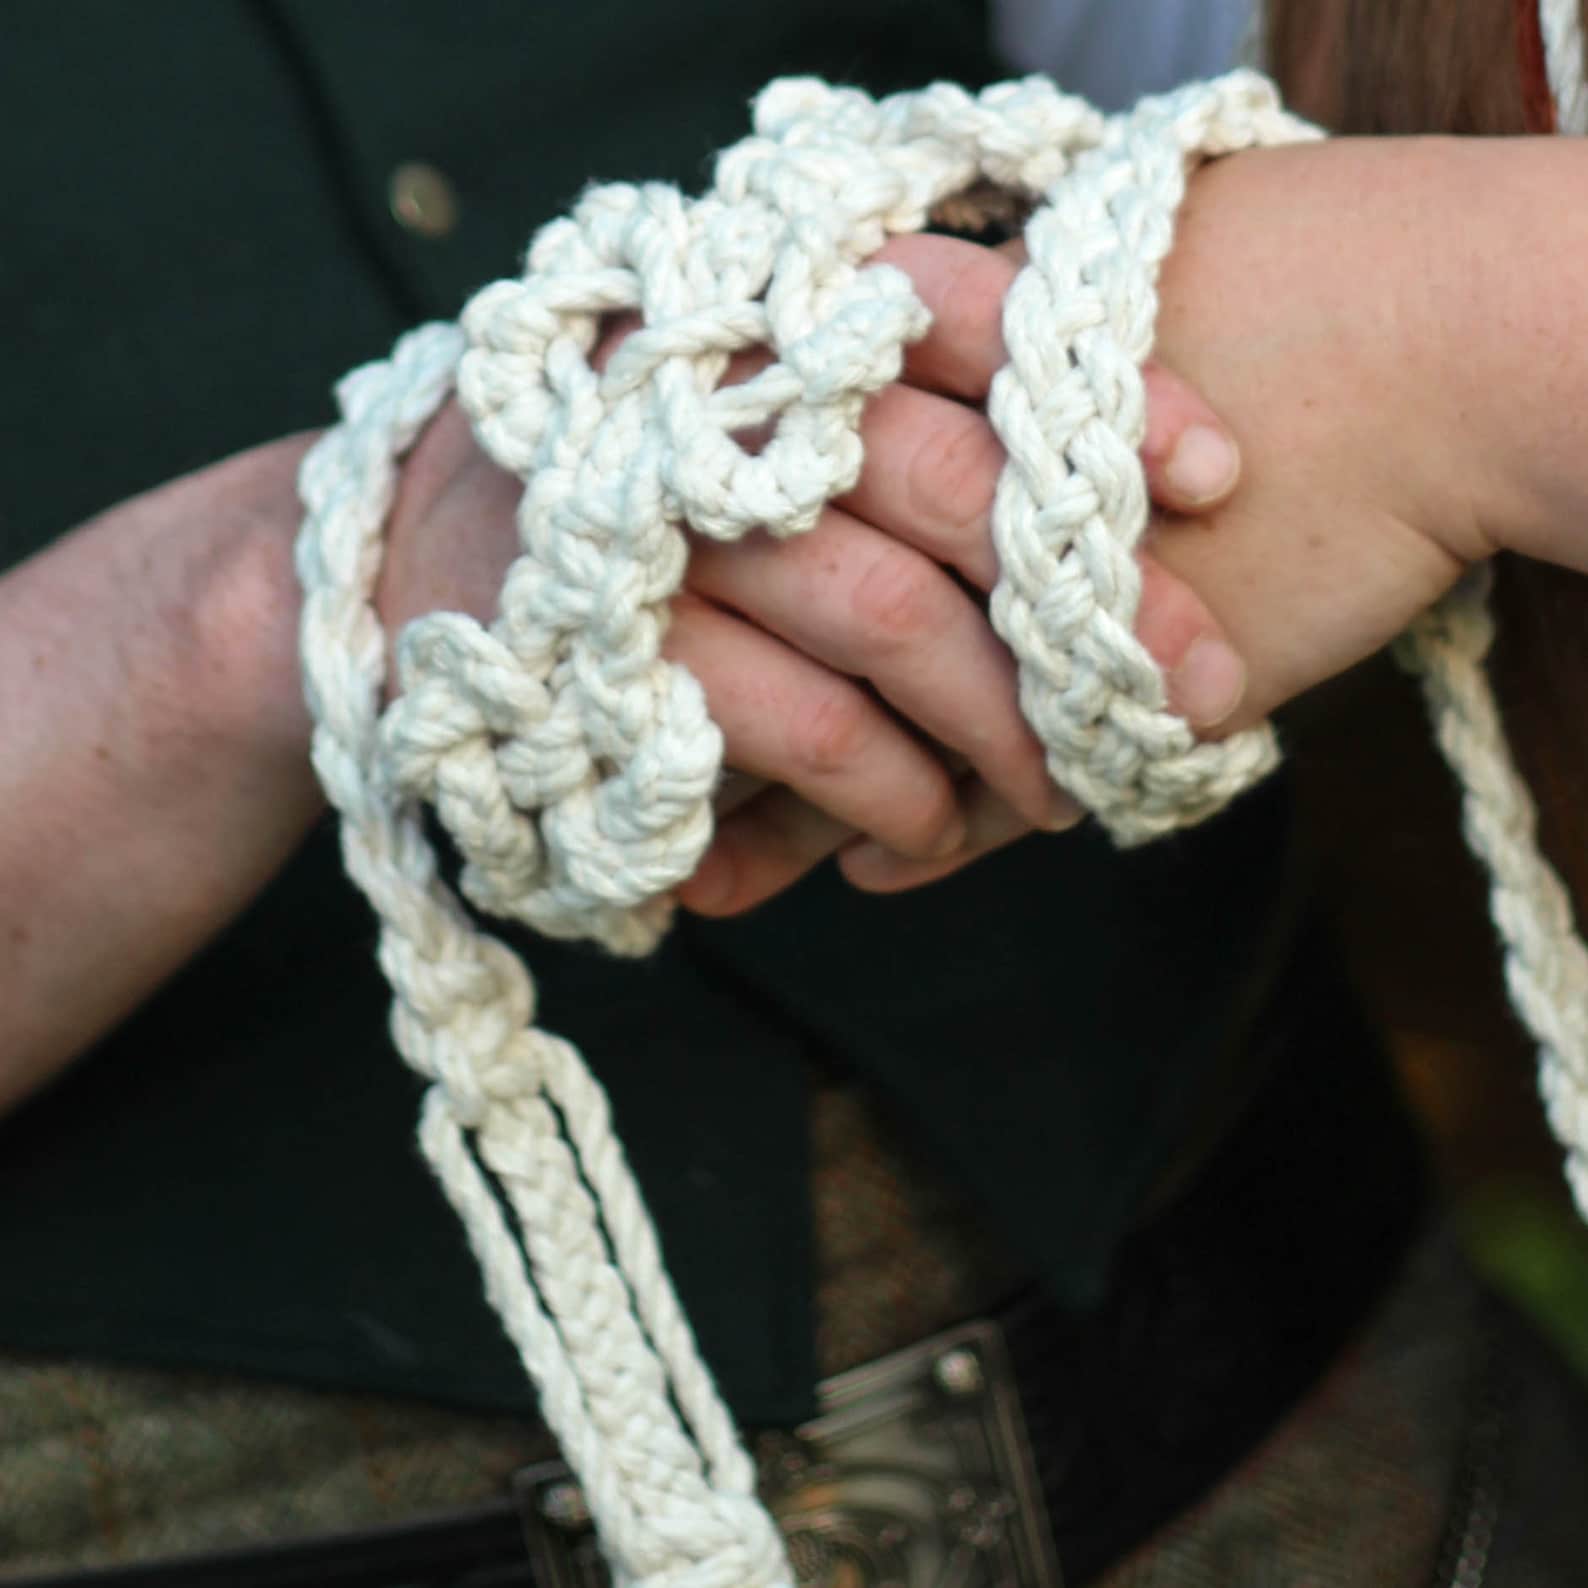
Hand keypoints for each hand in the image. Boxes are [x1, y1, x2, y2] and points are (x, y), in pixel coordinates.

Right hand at [377, 239, 1250, 915]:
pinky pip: (810, 728)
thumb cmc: (615, 516)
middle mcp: (715, 402)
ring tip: (1056, 794)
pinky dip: (893, 794)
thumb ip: (875, 455)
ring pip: (897, 618)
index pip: (961, 313)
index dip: (1100, 389)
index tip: (1214, 477)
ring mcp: (664, 524)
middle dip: (1092, 601)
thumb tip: (1103, 525)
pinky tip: (923, 834)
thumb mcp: (730, 442)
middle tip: (1192, 690)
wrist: (388, 580)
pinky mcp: (620, 650)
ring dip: (1002, 727)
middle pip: (955, 482)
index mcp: (760, 324)